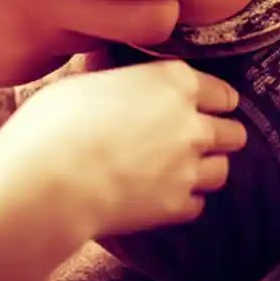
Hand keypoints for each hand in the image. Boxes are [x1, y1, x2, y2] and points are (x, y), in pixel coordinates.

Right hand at [0, 0, 175, 84]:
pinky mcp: (18, 76)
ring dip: (117, 28)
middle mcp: (42, 0)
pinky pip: (70, 59)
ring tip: (93, 6)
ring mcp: (32, 46)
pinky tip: (35, 25)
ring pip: (114, 43)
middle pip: (150, 21)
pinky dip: (68, 43)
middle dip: (162, 10)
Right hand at [0, 60, 247, 235]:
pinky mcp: (175, 206)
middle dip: (219, 136)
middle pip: (232, 132)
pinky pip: (196, 205)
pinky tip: (161, 197)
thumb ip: (114, 79)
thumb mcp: (82, 83)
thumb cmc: (54, 124)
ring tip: (181, 170)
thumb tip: (109, 74)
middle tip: (195, 140)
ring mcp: (188, 167)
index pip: (222, 92)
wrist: (47, 183)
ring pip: (222, 170)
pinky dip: (183, 202)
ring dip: (205, 169)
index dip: (214, 100)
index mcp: (175, 82)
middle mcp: (192, 123)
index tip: (208, 106)